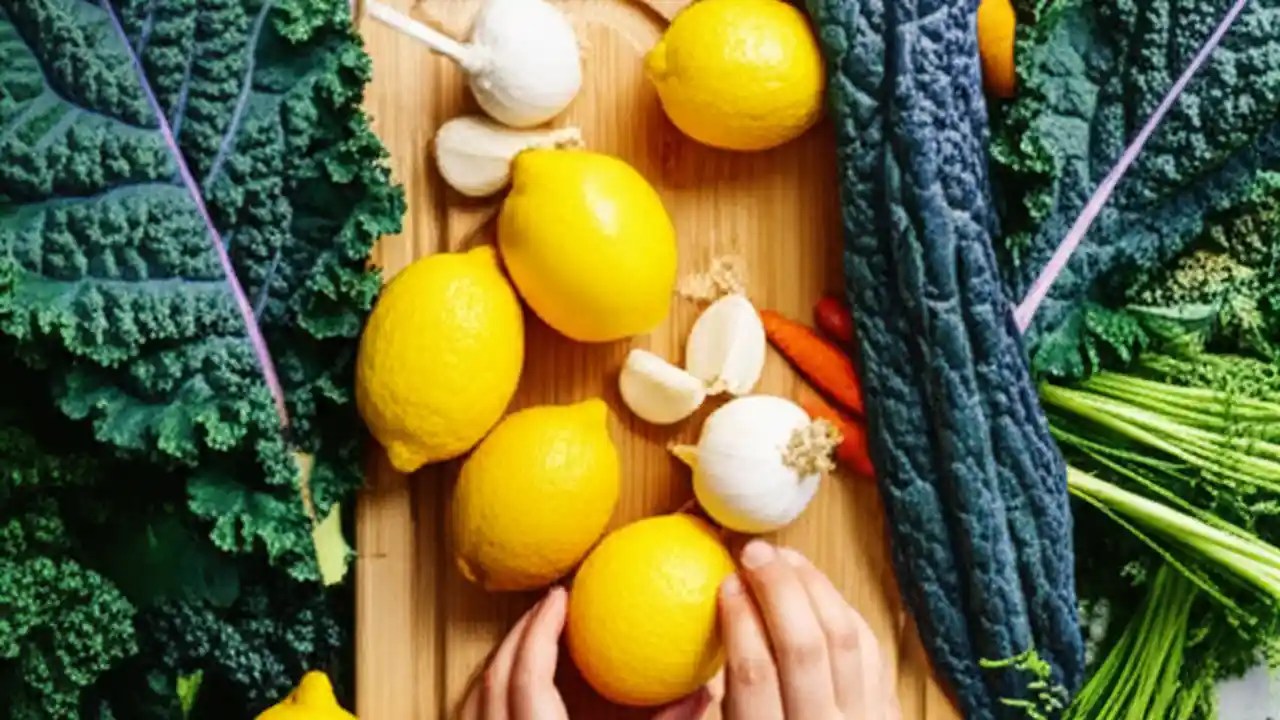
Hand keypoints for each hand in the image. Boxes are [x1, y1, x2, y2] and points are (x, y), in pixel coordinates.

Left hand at [459, 586, 712, 719]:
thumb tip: (705, 691)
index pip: (526, 677)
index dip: (539, 632)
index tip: (558, 598)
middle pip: (493, 679)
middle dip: (518, 637)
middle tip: (549, 609)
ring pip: (473, 700)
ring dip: (498, 664)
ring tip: (528, 640)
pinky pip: (472, 719)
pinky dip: (489, 696)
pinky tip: (512, 688)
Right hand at [718, 540, 901, 719]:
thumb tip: (682, 692)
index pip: (755, 676)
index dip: (739, 623)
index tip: (724, 583)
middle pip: (805, 646)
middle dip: (778, 589)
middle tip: (753, 553)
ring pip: (846, 638)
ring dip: (814, 586)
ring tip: (784, 556)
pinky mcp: (889, 712)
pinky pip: (870, 648)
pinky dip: (842, 608)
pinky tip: (816, 587)